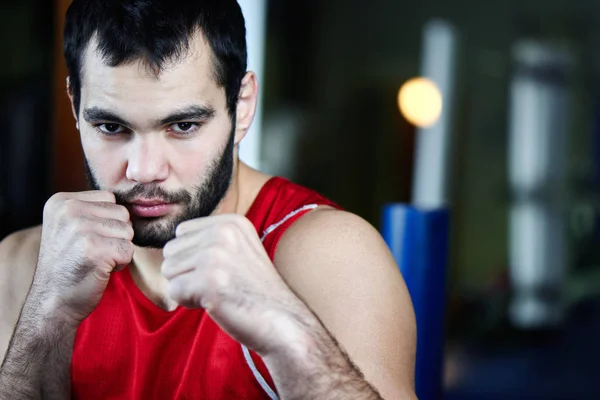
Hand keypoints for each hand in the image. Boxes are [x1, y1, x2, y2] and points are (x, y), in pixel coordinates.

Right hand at [32, 191, 133, 324]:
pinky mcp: (94, 249)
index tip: (86, 240)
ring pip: (128, 231)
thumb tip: (133, 199)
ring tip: (95, 260)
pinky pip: (129, 250)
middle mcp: (69, 210)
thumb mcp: (70, 226)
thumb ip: (93, 209)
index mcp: (62, 201)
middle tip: (92, 252)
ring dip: (119, 249)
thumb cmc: (70, 265)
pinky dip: (121, 263)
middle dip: (116, 235)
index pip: (110, 198)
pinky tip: (100, 269)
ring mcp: (80, 228)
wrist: (52, 303)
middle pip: (122, 213)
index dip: (107, 222)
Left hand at [162, 215, 306, 355]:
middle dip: (186, 272)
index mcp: (231, 222)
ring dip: (186, 287)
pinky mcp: (208, 281)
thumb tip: (170, 245)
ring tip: (216, 293)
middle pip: (171, 250)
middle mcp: (223, 233)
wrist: (282, 321)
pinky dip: (188, 302)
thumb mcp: (238, 250)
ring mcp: (215, 256)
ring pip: (169, 270)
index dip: (192, 256)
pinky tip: (214, 303)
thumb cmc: (254, 291)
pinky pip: (173, 291)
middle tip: (217, 284)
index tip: (220, 270)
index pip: (181, 232)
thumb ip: (208, 240)